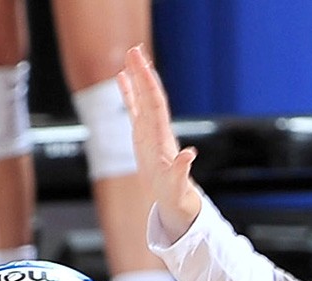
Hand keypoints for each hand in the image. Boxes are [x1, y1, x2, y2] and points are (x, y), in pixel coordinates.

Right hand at [117, 44, 201, 240]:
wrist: (175, 199)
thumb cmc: (175, 194)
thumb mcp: (177, 184)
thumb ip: (181, 170)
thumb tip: (189, 155)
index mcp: (162, 136)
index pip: (155, 104)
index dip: (148, 84)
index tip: (142, 64)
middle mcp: (157, 129)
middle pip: (149, 95)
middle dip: (142, 73)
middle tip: (134, 50)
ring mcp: (149, 130)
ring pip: (141, 98)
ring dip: (136, 77)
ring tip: (130, 55)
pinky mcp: (142, 135)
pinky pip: (133, 109)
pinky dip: (128, 92)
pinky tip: (122, 78)